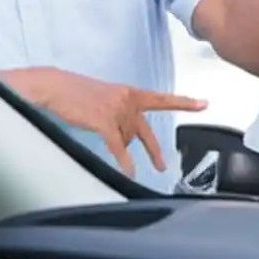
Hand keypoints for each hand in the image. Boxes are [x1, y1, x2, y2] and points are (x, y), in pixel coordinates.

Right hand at [0, 67, 207, 177]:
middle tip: (162, 166)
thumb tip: (127, 139)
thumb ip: (122, 113)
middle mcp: (127, 100)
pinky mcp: (103, 122)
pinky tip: (131, 172)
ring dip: (114, 143)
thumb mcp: (106, 98)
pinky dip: (125, 161)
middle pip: (144, 133)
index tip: (203, 103)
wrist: (55, 86)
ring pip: (125, 140)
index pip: (161, 99)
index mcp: (129, 92)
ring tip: (95, 128)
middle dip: (154, 151)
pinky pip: (118, 147)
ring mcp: (117, 111)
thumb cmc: (76, 93)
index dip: (183, 102)